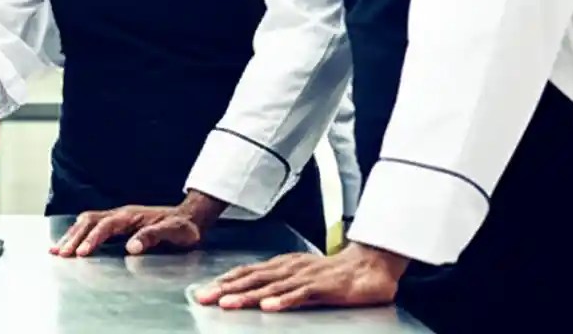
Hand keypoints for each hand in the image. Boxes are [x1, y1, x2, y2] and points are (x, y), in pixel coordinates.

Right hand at [51, 205, 203, 257]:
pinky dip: (77, 234)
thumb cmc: (183, 227)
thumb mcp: (175, 232)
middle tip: (61, 254)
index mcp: (132, 216)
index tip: (81, 253)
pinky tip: (68, 244)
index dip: (92, 239)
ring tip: (56, 250)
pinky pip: (92, 226)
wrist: (190, 218)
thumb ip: (153, 236)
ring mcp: (118, 218)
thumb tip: (132, 247)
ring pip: (87, 222)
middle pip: (90, 221)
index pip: (106, 226)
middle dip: (74, 237)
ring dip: (72, 235)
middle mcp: (121, 214)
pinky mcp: (117, 225)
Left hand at [194, 243, 408, 311]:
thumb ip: (279, 283)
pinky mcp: (322, 287)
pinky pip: (299, 295)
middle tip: (204, 298)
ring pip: (270, 287)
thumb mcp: (300, 276)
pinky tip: (268, 307)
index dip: (225, 281)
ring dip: (247, 296)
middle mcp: (289, 268)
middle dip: (226, 289)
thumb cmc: (334, 274)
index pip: (247, 272)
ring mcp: (304, 277)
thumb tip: (254, 293)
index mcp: (282, 265)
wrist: (368, 266)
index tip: (204, 291)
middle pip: (252, 278)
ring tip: (228, 304)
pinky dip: (282, 301)